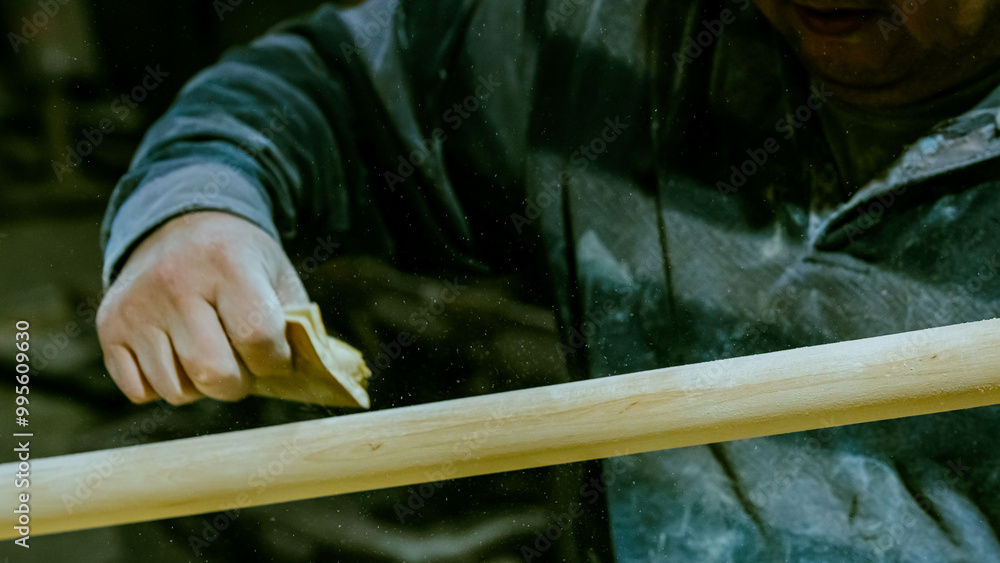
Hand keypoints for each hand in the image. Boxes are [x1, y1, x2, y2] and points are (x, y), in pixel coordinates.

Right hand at [97, 211, 309, 403]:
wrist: (181, 223)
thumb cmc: (241, 260)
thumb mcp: (278, 275)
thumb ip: (295, 324)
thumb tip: (304, 378)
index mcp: (227, 264)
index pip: (258, 339)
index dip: (275, 360)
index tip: (275, 355)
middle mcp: (175, 283)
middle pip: (214, 374)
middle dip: (238, 384)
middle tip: (243, 366)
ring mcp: (136, 306)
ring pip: (176, 390)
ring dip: (200, 387)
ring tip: (209, 353)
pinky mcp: (110, 326)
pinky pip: (140, 391)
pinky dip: (163, 386)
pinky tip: (176, 354)